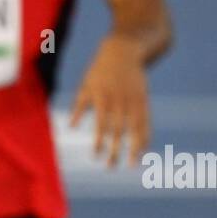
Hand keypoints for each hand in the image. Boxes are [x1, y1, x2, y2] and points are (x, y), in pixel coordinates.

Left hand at [69, 35, 150, 168]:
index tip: (96, 156)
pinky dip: (145, 135)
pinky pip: (146, 120)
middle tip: (111, 167)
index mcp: (103, 97)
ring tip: (132, 164)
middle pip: (118, 130)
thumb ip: (79, 106)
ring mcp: (134, 100)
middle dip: (115, 149)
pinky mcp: (144, 99)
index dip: (99, 141)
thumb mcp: (86, 85)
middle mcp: (120, 100)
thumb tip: (70, 127)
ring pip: (135, 128)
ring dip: (134, 147)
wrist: (124, 50)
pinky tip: (143, 150)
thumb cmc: (99, 70)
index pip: (101, 124)